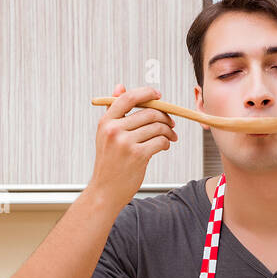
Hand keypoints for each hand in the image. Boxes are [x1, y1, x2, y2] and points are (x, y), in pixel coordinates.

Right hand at [88, 83, 178, 205]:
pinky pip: (160, 141)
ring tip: (170, 137)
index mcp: (106, 122)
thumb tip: (120, 86)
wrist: (105, 191)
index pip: (128, 98)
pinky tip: (164, 146)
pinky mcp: (138, 155)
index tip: (158, 96)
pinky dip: (166, 143)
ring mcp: (126, 143)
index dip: (147, 93)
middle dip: (165, 117)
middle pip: (149, 113)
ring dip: (168, 131)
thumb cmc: (109, 163)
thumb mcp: (106, 135)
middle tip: (171, 124)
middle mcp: (114, 130)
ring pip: (157, 127)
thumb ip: (114, 111)